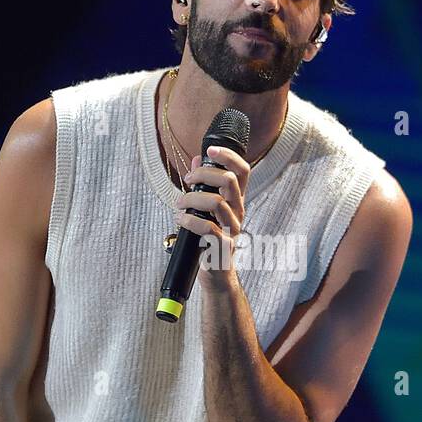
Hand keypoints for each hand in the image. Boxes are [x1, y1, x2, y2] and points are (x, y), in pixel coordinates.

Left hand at [173, 145, 248, 279]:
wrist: (216, 272)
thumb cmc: (209, 238)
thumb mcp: (206, 208)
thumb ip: (203, 184)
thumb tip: (197, 159)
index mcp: (236, 200)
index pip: (242, 170)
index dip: (228, 156)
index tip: (210, 149)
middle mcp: (238, 211)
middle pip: (229, 181)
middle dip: (204, 174)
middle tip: (188, 180)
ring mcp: (233, 228)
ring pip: (216, 202)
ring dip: (191, 199)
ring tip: (179, 204)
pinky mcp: (223, 245)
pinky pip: (208, 227)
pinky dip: (189, 220)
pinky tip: (180, 219)